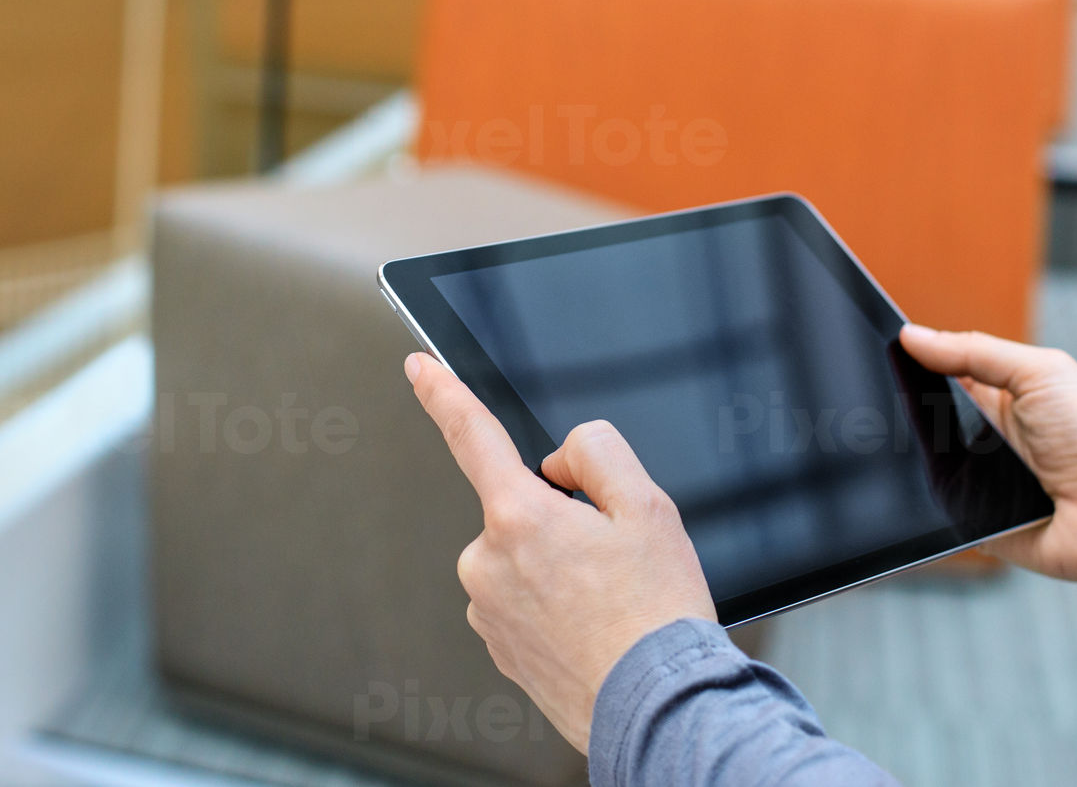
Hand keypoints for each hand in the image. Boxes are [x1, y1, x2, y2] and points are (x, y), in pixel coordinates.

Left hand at [405, 351, 715, 753]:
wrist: (657, 708)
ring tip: (609, 601)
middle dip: (560, 519)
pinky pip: (522, 600)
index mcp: (518, 517)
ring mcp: (487, 610)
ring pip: (522, 556)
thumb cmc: (656, 616)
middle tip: (614, 559)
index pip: (472, 435)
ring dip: (558, 566)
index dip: (443, 393)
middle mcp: (487, 563)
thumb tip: (560, 461)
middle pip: (519, 507)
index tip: (420, 368)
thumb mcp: (649, 506)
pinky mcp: (498, 647)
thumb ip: (597, 453)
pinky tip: (592, 625)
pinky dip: (554, 605)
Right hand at [901, 324, 1076, 585]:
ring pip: (920, 460)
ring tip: (899, 437)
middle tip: (882, 394)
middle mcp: (983, 435)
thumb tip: (911, 335)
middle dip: (903, 406)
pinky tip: (918, 482)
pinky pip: (933, 506)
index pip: (940, 372)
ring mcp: (976, 478)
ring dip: (911, 450)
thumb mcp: (1039, 373)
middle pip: (923, 415)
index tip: (882, 345)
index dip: (913, 360)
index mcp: (998, 395)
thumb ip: (974, 352)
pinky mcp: (972, 519)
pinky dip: (924, 496)